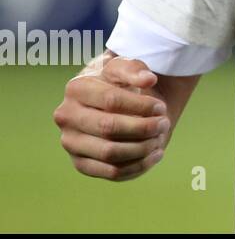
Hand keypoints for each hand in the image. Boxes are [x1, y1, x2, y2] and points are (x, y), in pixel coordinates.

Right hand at [53, 55, 170, 180]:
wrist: (107, 101)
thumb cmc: (117, 81)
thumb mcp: (125, 66)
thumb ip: (135, 69)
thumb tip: (148, 79)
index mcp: (75, 89)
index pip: (111, 101)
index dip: (142, 105)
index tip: (161, 107)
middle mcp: (66, 117)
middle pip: (109, 128)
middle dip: (144, 127)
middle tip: (164, 123)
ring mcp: (70, 142)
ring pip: (109, 153)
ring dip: (142, 148)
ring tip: (160, 138)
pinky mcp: (81, 163)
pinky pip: (111, 172)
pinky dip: (138, 166)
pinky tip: (155, 154)